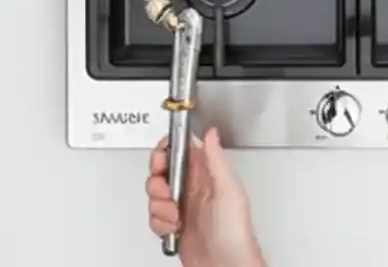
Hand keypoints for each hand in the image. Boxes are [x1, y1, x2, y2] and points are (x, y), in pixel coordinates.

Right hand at [146, 127, 264, 266]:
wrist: (225, 266)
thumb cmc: (234, 233)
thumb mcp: (228, 190)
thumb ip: (216, 160)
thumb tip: (210, 133)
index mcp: (207, 174)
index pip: (180, 150)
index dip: (165, 151)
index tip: (161, 160)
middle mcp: (193, 188)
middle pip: (161, 171)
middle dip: (157, 181)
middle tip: (165, 192)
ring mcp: (181, 207)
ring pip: (154, 195)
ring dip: (159, 207)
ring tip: (175, 216)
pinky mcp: (172, 225)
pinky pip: (154, 217)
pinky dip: (159, 223)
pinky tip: (173, 228)